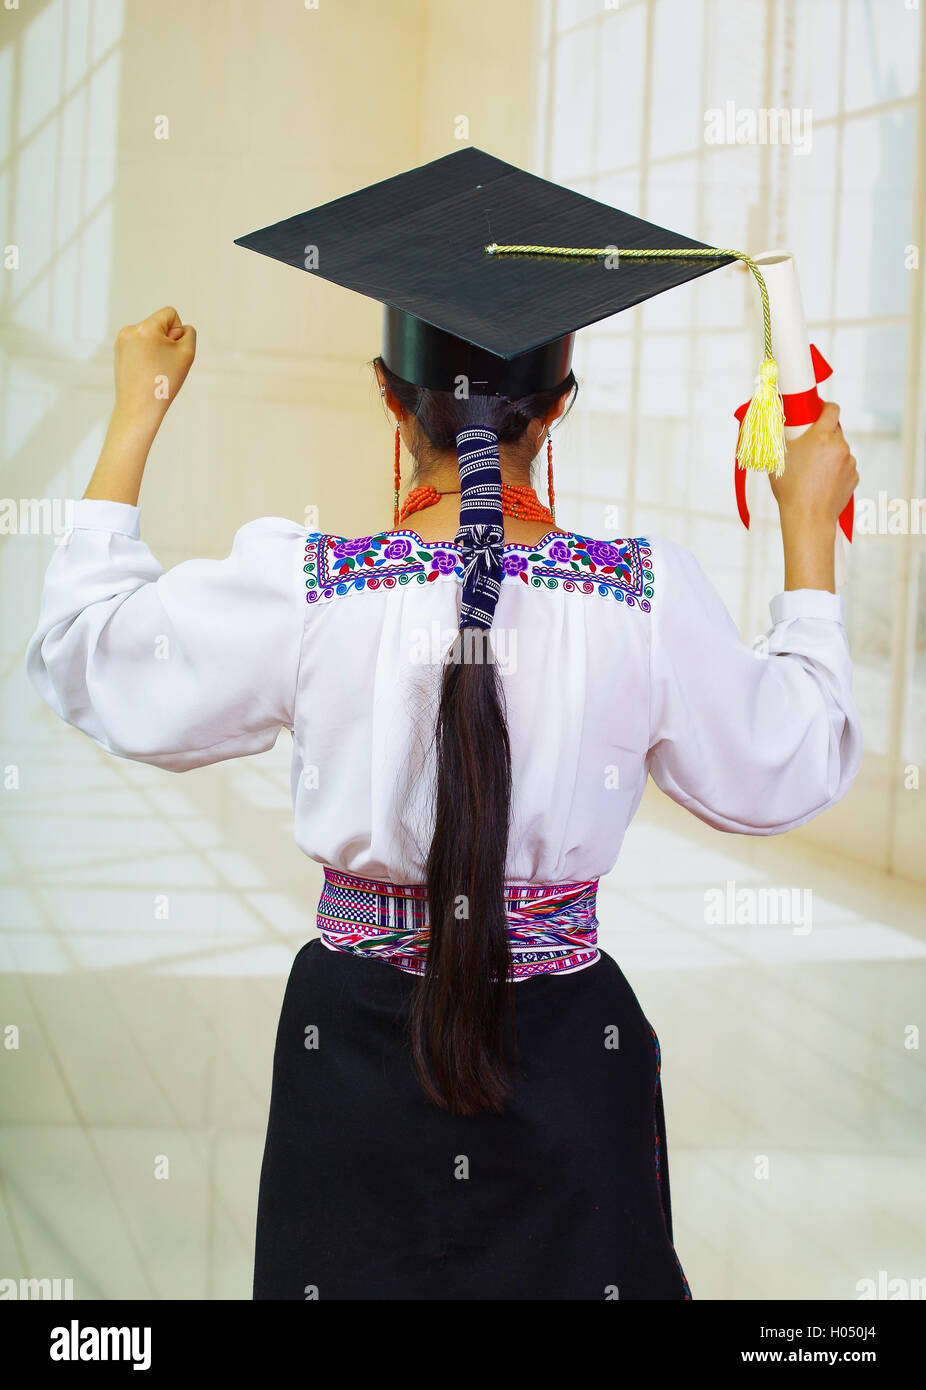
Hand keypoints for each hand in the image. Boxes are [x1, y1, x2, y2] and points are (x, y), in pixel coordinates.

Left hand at [113, 306, 196, 436]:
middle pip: (159, 325)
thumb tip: (179, 329)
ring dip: (157, 349)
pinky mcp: (118, 352)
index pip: (170, 313)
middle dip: (166, 341)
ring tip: (155, 369)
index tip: (173, 351)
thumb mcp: (187, 354)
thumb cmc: (164, 382)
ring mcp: (121, 341)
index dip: (178, 331)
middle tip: (164, 364)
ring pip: (149, 336)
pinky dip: (146, 356)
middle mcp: (130, 330)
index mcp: (146, 327)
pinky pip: (139, 346)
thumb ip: (189, 334)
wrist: (139, 408)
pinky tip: (146, 372)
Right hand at [769, 401, 857, 528]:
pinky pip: (845, 466)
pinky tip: (822, 481)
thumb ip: (779, 436)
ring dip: (829, 453)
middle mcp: (839, 446)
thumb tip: (774, 421)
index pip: (832, 409)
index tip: (816, 411)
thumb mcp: (776, 458)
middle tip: (807, 445)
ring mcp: (849, 462)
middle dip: (823, 434)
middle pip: (835, 430)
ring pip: (840, 449)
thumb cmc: (789, 489)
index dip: (824, 407)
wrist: (808, 518)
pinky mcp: (854, 477)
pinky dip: (836, 469)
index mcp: (821, 436)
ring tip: (813, 470)